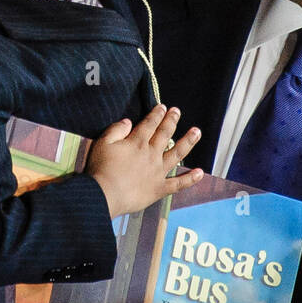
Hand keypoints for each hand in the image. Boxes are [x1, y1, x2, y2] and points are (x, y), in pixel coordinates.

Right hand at [86, 104, 203, 217]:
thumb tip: (128, 122)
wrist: (105, 195)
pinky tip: (200, 172)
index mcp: (137, 142)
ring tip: (197, 132)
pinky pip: (178, 184)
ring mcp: (158, 172)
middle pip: (165, 134)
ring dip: (188, 142)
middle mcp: (151, 154)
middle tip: (177, 111)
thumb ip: (116, 130)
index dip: (157, 114)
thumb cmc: (101, 169)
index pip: (150, 124)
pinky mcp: (159, 189)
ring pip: (177, 154)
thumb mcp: (102, 143)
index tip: (163, 107)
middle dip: (172, 121)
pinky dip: (190, 179)